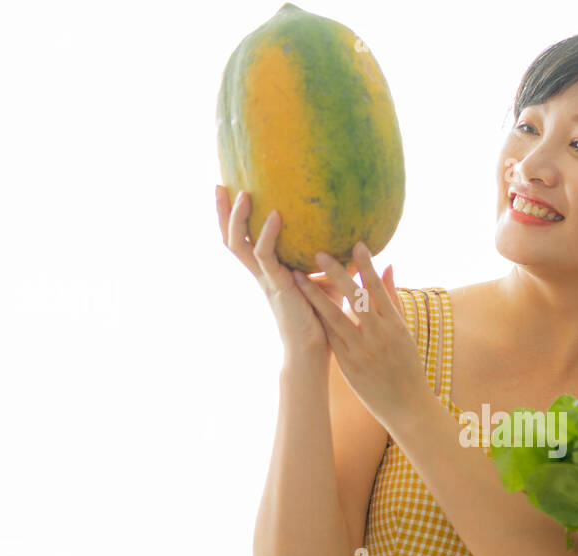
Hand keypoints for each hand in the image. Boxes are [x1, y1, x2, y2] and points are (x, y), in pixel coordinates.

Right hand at [215, 185, 357, 359]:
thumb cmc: (322, 319)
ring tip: (244, 194)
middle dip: (221, 212)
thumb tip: (358, 243)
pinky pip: (265, 255)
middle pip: (229, 238)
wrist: (314, 349)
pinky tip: (277, 215)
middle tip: (219, 184)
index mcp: (267, 271)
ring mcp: (265, 279)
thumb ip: (334, 262)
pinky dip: (268, 234)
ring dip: (238, 218)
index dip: (231, 218)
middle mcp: (260, 273)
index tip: (229, 190)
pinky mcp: (276, 285)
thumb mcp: (329, 283)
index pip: (242, 241)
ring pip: (237, 244)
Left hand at [290, 243, 427, 436]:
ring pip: (335, 317)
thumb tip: (387, 265)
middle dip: (336, 274)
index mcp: (396, 324)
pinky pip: (330, 337)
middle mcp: (379, 335)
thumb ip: (392, 298)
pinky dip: (316, 319)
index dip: (367, 266)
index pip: (378, 289)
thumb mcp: (404, 331)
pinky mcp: (348, 365)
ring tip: (298, 276)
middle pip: (355, 298)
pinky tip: (302, 305)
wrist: (406, 405)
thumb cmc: (407, 366)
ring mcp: (362, 350)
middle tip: (319, 252)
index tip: (356, 244)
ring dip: (315, 295)